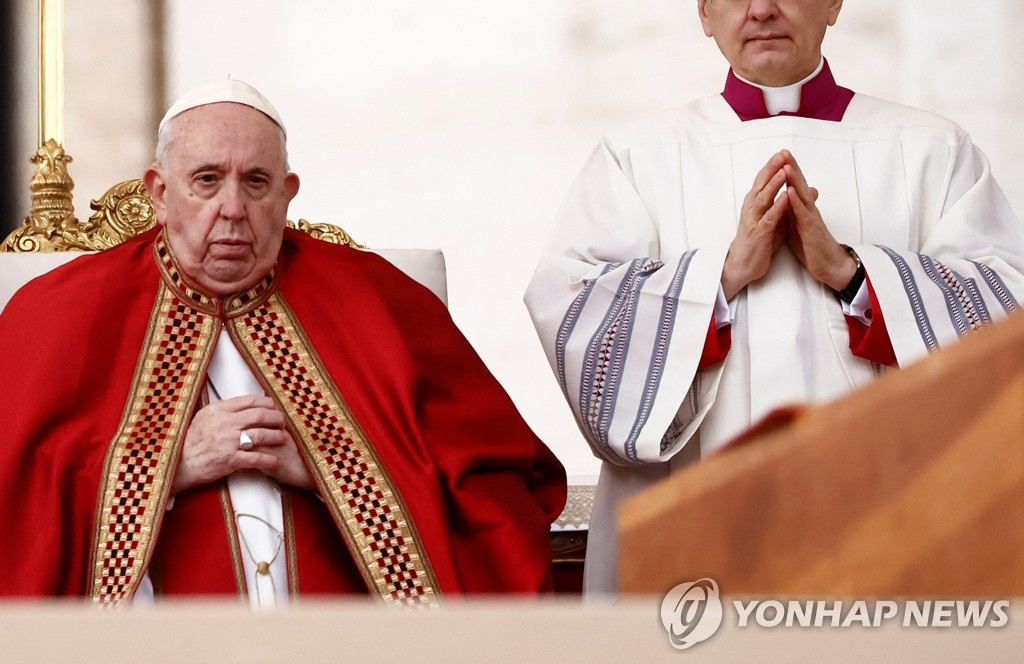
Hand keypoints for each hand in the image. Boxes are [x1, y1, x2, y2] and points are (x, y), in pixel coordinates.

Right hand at [172, 395, 314, 493]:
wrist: (179, 463)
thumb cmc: (191, 441)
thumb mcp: (204, 417)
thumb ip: (223, 409)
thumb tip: (242, 402)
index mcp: (219, 410)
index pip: (250, 400)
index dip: (267, 403)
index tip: (274, 407)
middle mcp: (224, 423)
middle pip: (260, 415)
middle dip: (276, 418)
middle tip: (282, 422)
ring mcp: (227, 442)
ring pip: (261, 435)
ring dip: (276, 436)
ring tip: (282, 438)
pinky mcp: (230, 460)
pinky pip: (255, 458)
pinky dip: (269, 460)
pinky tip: (276, 461)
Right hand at [722, 151, 791, 299]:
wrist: (743, 265)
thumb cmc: (759, 241)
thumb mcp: (776, 219)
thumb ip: (787, 203)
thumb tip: (804, 189)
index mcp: (755, 204)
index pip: (763, 181)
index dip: (772, 167)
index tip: (783, 153)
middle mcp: (751, 209)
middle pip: (761, 184)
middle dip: (772, 169)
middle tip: (781, 154)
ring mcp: (754, 220)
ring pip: (764, 198)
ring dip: (774, 184)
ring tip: (784, 171)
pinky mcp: (759, 234)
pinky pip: (769, 218)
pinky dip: (777, 207)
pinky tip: (785, 198)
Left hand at [780, 151, 856, 290]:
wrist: (829, 266)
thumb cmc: (812, 246)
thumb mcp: (798, 225)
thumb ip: (793, 211)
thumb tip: (785, 198)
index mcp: (803, 209)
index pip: (795, 186)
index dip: (788, 171)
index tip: (779, 156)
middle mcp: (809, 210)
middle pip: (799, 185)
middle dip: (791, 168)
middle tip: (783, 151)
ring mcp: (811, 219)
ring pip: (802, 196)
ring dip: (794, 180)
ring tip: (786, 165)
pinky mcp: (811, 231)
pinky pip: (803, 215)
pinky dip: (796, 203)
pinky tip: (790, 192)